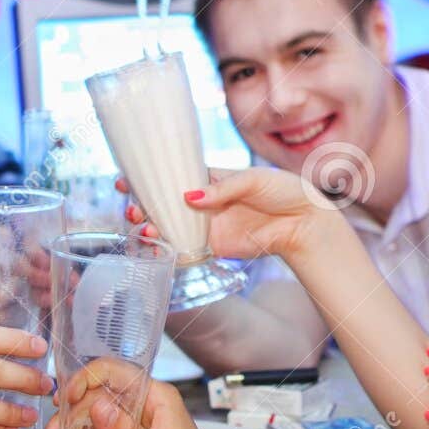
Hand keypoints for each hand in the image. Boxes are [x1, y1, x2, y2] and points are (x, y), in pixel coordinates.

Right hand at [118, 168, 345, 263]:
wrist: (303, 222)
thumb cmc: (282, 190)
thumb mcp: (253, 179)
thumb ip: (222, 188)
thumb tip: (191, 197)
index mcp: (209, 179)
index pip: (172, 177)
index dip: (147, 179)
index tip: (124, 181)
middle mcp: (202, 202)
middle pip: (163, 205)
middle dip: (142, 208)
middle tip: (132, 213)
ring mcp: (206, 225)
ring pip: (170, 228)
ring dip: (152, 230)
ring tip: (145, 231)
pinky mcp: (214, 247)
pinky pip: (185, 250)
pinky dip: (168, 252)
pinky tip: (156, 251)